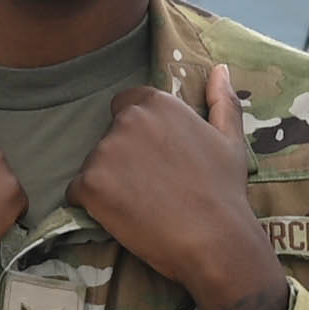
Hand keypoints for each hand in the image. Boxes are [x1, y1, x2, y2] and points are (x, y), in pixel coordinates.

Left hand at [72, 62, 294, 309]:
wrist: (214, 240)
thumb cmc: (224, 190)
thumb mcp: (231, 139)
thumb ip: (221, 100)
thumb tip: (220, 69)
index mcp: (157, 103)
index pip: (125, 106)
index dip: (137, 135)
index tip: (154, 160)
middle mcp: (127, 120)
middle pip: (108, 137)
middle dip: (122, 159)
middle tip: (151, 187)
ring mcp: (104, 152)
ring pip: (94, 165)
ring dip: (108, 183)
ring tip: (140, 205)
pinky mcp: (89, 185)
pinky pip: (77, 192)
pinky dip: (93, 205)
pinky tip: (122, 217)